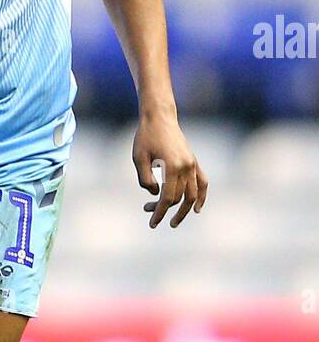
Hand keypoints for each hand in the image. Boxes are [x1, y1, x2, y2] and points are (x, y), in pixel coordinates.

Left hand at [133, 109, 207, 228]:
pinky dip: (202, 196)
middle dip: (164, 209)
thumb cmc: (145, 137)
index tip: (152, 224)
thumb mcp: (138, 158)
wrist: (159, 118)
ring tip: (173, 221)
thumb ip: (145, 179)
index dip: (160, 213)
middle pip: (179, 198)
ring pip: (193, 194)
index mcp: (172, 166)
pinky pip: (203, 182)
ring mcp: (192, 164)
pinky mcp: (194, 161)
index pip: (168, 198)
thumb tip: (156, 194)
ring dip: (184, 210)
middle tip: (148, 212)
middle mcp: (186, 167)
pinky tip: (197, 209)